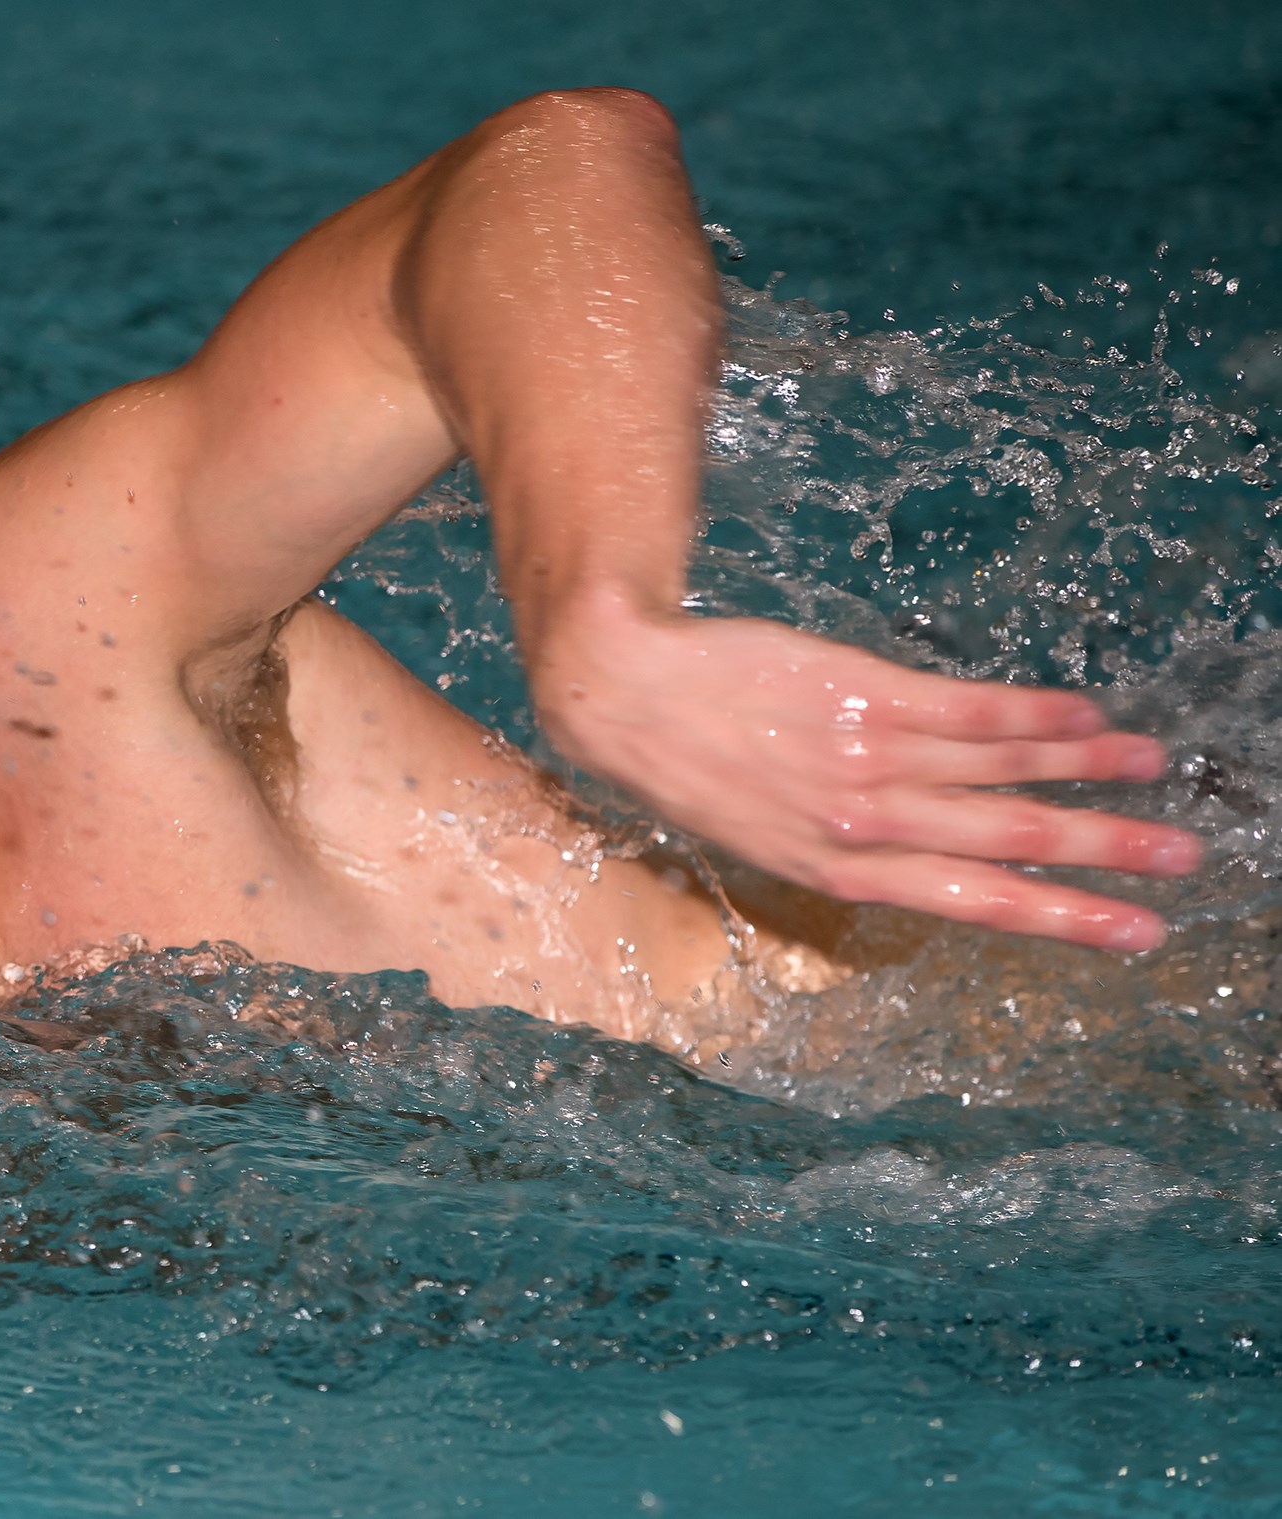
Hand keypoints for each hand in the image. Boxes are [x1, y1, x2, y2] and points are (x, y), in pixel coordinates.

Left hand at [532, 610, 1200, 950]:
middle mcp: (864, 823)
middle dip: (1105, 854)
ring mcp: (868, 756)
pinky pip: (970, 709)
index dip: (1063, 920)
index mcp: (840, 870)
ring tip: (1154, 768)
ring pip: (1003, 771)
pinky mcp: (866, 692)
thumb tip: (918, 855)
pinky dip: (1035, 711)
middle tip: (1182, 859)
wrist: (626, 690)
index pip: (974, 904)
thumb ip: (841, 847)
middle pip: (1009, 844)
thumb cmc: (691, 766)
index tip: (1135, 934)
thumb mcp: (761, 834)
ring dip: (1089, 768)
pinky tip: (1086, 710)